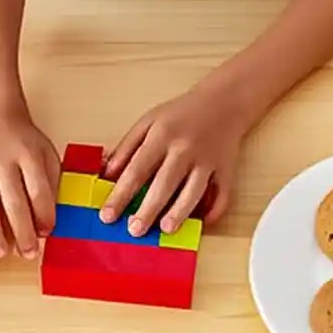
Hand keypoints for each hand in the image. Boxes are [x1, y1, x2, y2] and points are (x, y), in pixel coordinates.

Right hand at [0, 107, 60, 259]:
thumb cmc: (23, 137)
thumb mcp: (46, 152)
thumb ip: (50, 182)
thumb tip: (47, 220)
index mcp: (28, 154)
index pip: (38, 190)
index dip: (44, 215)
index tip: (47, 232)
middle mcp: (1, 161)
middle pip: (13, 201)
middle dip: (22, 231)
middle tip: (29, 253)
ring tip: (2, 252)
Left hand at [99, 85, 248, 236]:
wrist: (223, 102)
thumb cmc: (179, 115)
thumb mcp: (147, 122)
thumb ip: (126, 148)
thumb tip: (105, 174)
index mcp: (161, 136)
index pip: (136, 170)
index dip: (120, 195)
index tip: (107, 216)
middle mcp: (184, 149)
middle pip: (164, 183)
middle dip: (148, 209)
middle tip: (134, 230)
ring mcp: (208, 161)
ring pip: (194, 191)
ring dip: (180, 212)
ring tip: (166, 229)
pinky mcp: (227, 170)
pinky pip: (223, 194)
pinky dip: (215, 210)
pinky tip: (202, 223)